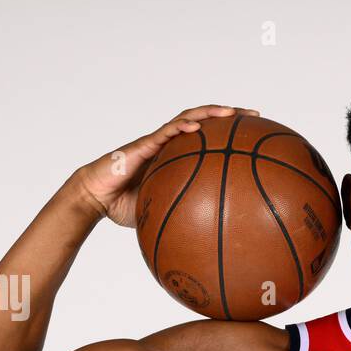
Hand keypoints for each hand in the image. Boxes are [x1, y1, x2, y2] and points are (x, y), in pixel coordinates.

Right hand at [70, 104, 261, 226]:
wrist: (95, 198)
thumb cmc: (124, 206)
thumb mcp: (161, 212)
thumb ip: (182, 217)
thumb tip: (210, 238)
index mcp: (176, 156)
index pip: (207, 139)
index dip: (230, 135)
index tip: (253, 135)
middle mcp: (169, 144)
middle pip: (204, 121)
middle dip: (230, 115)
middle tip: (254, 114)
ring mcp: (156, 142)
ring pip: (186, 119)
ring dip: (209, 113)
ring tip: (230, 112)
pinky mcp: (142, 145)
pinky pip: (164, 133)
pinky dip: (180, 128)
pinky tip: (195, 127)